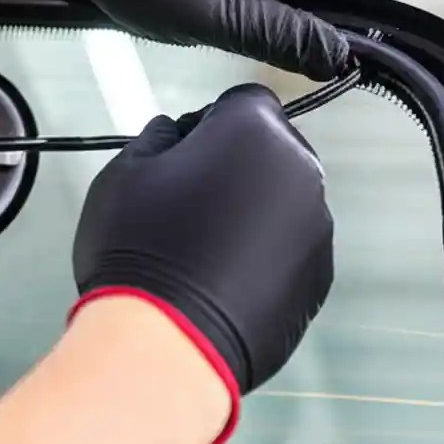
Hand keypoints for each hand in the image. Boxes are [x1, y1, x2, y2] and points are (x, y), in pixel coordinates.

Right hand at [71, 84, 334, 443]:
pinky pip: (290, 248)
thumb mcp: (125, 171)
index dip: (207, 123)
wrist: (167, 343)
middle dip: (235, 166)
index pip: (242, 100)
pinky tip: (221, 280)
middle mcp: (300, 171)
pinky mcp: (319, 277)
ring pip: (282, 201)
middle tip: (186, 204)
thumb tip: (173, 132)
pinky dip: (264, 255)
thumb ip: (159, 137)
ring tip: (200, 251)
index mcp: (255, 130)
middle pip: (269, 150)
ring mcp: (316, 226)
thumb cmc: (140, 252)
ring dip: (251, 212)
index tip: (181, 154)